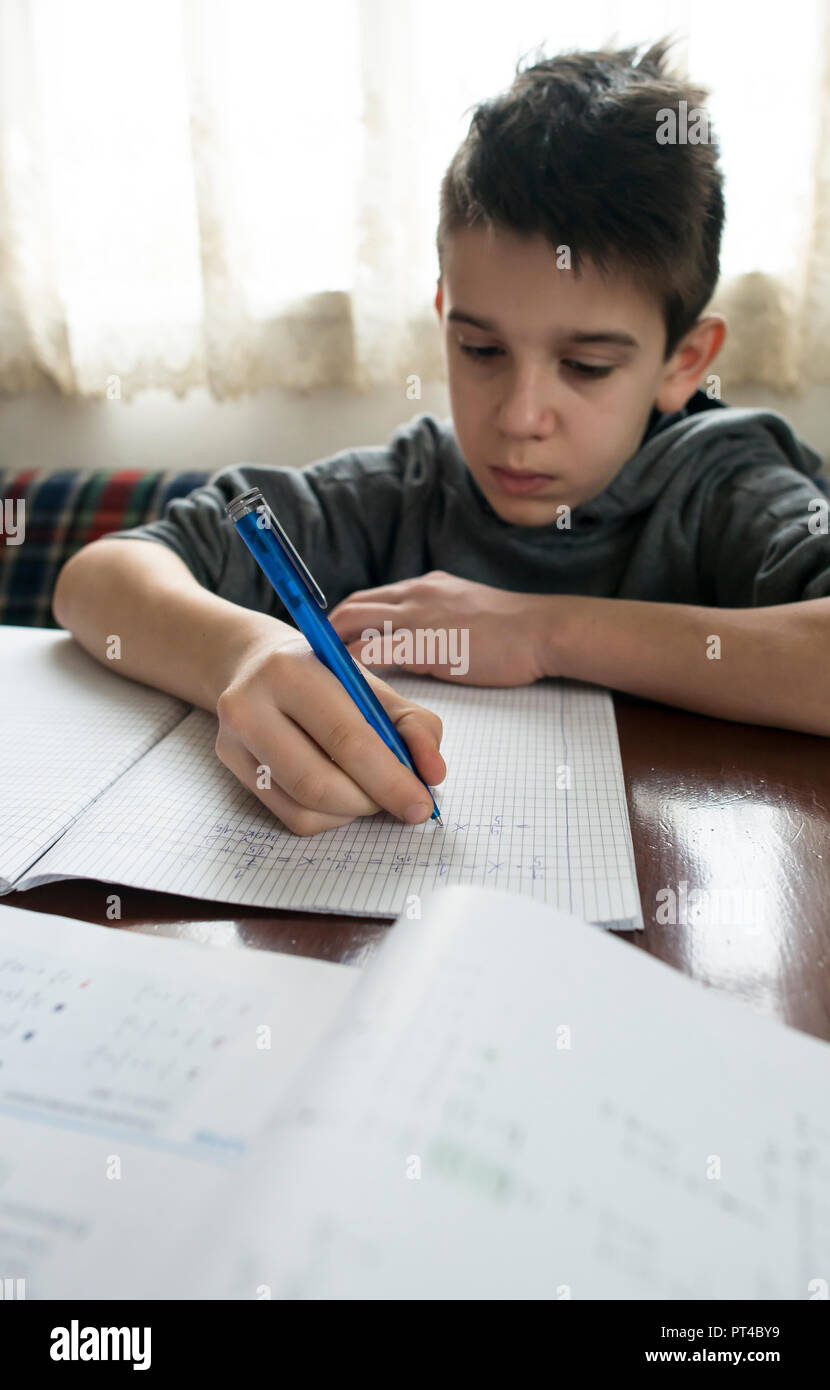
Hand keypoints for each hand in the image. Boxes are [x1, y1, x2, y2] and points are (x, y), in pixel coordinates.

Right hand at [215, 624, 444, 835]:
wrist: (256, 665)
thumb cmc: (325, 679)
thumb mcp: (373, 687)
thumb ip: (414, 726)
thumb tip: (433, 774)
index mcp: (292, 671)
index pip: (347, 739)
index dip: (390, 779)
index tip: (422, 803)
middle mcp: (250, 705)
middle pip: (319, 783)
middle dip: (371, 802)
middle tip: (399, 801)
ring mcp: (233, 740)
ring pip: (304, 807)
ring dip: (352, 812)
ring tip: (369, 791)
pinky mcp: (231, 766)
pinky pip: (291, 817)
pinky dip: (329, 817)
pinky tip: (340, 793)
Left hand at [329, 572, 551, 685]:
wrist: (540, 630)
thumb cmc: (514, 630)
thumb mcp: (465, 611)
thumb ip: (437, 618)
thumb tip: (418, 639)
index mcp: (424, 587)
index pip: (370, 597)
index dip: (344, 618)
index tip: (328, 639)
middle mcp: (414, 595)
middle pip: (352, 607)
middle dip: (327, 631)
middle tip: (311, 659)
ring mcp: (418, 616)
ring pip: (355, 625)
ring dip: (331, 648)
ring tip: (317, 674)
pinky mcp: (425, 643)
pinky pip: (375, 652)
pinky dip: (353, 666)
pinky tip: (343, 684)